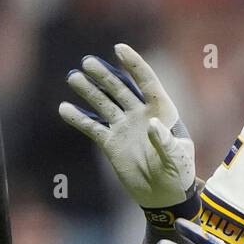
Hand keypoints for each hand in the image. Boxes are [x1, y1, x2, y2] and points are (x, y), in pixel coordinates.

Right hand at [58, 43, 194, 208]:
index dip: (134, 64)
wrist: (163, 195)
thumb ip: (166, 142)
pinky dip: (79, 119)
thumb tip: (153, 126)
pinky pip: (93, 127)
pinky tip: (64, 109)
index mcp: (162, 112)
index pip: (147, 82)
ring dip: (89, 91)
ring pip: (104, 103)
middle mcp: (141, 115)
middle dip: (104, 75)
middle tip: (87, 63)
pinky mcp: (111, 143)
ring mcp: (124, 127)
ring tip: (73, 77)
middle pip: (120, 89)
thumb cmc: (178, 174)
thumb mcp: (178, 158)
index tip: (119, 48)